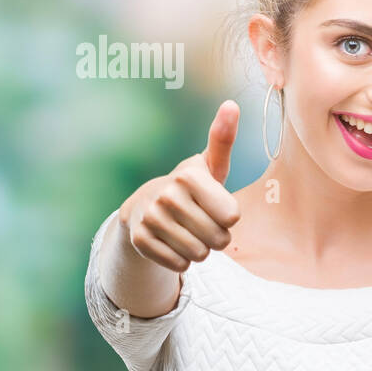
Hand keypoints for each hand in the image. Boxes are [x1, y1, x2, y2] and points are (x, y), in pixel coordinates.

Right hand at [119, 99, 241, 272]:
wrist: (145, 206)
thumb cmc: (191, 187)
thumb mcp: (210, 166)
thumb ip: (223, 139)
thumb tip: (232, 104)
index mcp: (190, 176)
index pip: (232, 218)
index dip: (229, 218)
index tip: (216, 206)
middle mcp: (167, 196)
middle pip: (219, 240)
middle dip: (217, 237)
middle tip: (203, 223)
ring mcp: (150, 218)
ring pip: (199, 256)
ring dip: (201, 251)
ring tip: (189, 233)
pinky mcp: (140, 241)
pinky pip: (179, 266)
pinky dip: (182, 261)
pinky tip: (174, 244)